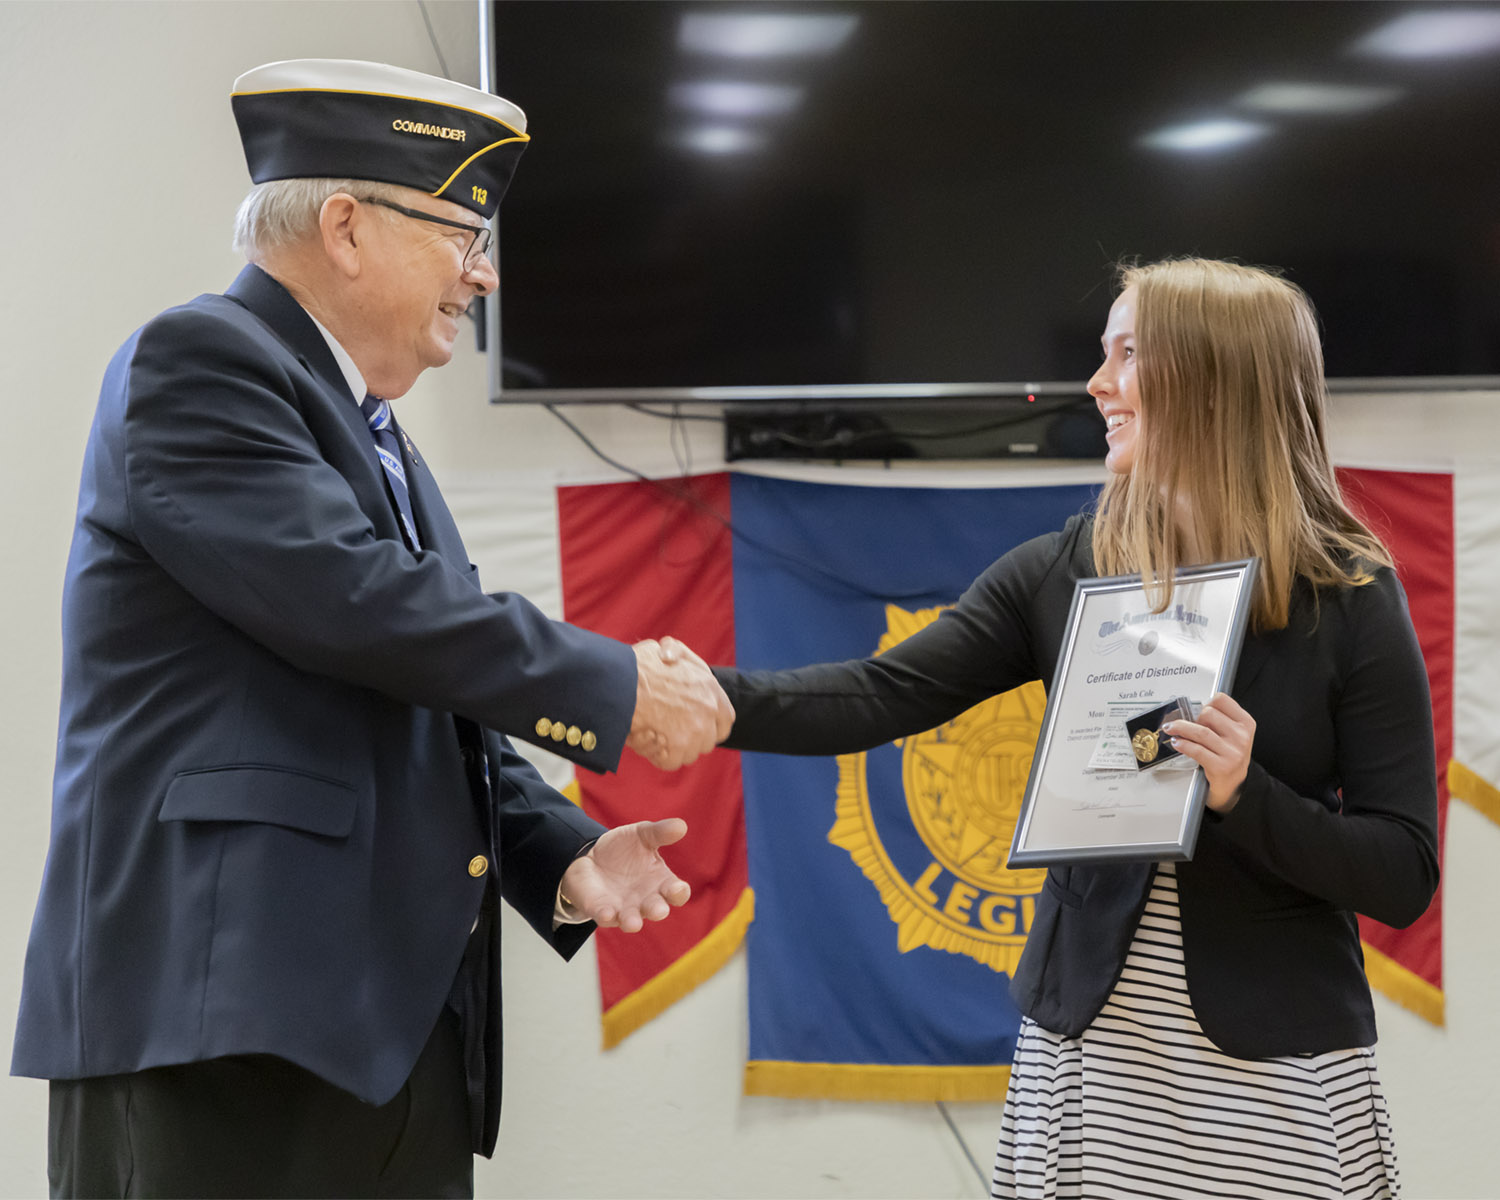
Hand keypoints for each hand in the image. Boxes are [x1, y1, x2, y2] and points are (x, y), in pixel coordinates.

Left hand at [561, 819, 690, 932]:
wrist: (592, 855)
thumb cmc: (625, 848)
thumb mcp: (642, 834)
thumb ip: (660, 832)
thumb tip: (681, 826)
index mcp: (661, 882)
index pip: (677, 892)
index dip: (679, 893)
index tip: (677, 889)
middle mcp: (645, 900)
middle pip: (656, 909)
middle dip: (657, 911)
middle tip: (658, 911)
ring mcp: (624, 908)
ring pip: (631, 920)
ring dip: (632, 922)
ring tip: (633, 923)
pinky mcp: (602, 910)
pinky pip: (605, 917)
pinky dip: (606, 916)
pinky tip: (607, 913)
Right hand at [629, 638, 734, 769]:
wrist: (619, 683)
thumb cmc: (637, 665)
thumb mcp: (665, 649)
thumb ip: (678, 656)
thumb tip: (671, 658)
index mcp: (710, 687)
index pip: (725, 719)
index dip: (712, 726)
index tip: (699, 727)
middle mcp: (708, 710)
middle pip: (706, 740)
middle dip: (690, 739)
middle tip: (668, 732)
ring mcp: (694, 731)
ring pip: (689, 753)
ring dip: (672, 749)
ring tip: (652, 733)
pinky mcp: (677, 747)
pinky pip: (670, 762)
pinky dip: (657, 756)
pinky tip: (645, 741)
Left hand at [1163, 693, 1254, 813]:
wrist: (1234, 784)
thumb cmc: (1230, 755)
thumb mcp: (1233, 734)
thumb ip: (1218, 720)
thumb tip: (1189, 710)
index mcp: (1246, 723)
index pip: (1222, 700)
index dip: (1206, 703)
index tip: (1198, 710)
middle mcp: (1241, 736)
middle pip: (1208, 714)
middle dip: (1192, 717)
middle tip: (1184, 724)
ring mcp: (1233, 752)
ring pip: (1200, 731)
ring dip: (1180, 728)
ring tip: (1171, 728)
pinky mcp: (1221, 766)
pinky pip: (1196, 750)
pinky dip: (1182, 744)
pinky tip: (1176, 743)